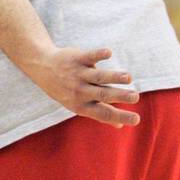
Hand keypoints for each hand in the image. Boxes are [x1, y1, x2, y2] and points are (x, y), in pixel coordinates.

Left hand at [24, 47, 139, 127]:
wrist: (43, 69)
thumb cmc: (66, 90)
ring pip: (97, 76)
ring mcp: (78, 74)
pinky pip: (89, 56)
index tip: (137, 120)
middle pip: (102, 94)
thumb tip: (120, 126)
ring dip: (113, 76)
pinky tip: (108, 53)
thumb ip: (100, 113)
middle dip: (119, 96)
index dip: (120, 116)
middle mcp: (80, 91)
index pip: (103, 113)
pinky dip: (98, 54)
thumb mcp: (78, 105)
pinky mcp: (78, 58)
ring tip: (128, 78)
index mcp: (82, 105)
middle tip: (135, 97)